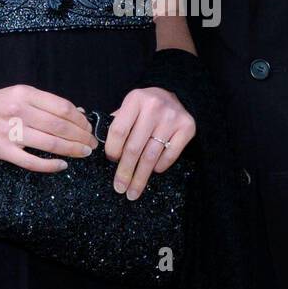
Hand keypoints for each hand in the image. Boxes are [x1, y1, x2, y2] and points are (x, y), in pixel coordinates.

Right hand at [0, 83, 96, 170]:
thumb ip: (45, 104)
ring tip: (83, 153)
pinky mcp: (1, 150)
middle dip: (81, 137)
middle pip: (60, 126)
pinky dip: (50, 165)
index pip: (62, 107)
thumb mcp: (17, 95)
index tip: (89, 128)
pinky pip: (31, 161)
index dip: (81, 120)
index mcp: (24, 93)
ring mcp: (9, 132)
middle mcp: (18, 110)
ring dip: (72, 150)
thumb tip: (77, 112)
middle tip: (92, 144)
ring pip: (50, 143)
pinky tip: (62, 166)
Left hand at [104, 86, 195, 200]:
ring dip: (140, 177)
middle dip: (125, 172)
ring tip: (133, 192)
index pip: (118, 131)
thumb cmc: (147, 106)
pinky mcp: (187, 128)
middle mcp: (154, 107)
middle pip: (134, 147)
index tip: (110, 161)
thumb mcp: (130, 106)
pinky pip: (169, 155)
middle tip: (119, 188)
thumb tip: (100, 148)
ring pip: (151, 156)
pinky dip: (159, 167)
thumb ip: (117, 122)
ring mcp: (171, 118)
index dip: (112, 150)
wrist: (178, 96)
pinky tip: (153, 171)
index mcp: (135, 100)